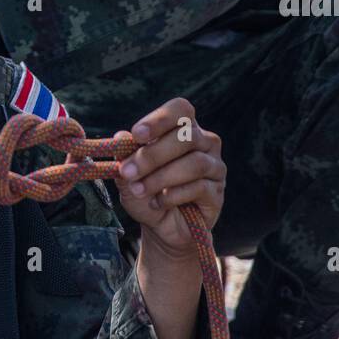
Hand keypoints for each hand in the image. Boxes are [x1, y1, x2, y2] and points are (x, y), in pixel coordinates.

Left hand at [112, 98, 224, 258]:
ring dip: (160, 177)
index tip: (136, 135)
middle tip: (127, 172)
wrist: (161, 228)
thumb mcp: (128, 176)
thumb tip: (120, 137)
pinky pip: (200, 187)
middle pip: (186, 136)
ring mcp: (215, 167)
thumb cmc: (146, 194)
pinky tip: (157, 203)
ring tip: (139, 191)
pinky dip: (173, 195)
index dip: (160, 119)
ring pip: (194, 163)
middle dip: (152, 155)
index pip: (180, 110)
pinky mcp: (218, 192)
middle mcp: (204, 143)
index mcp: (182, 129)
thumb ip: (125, 157)